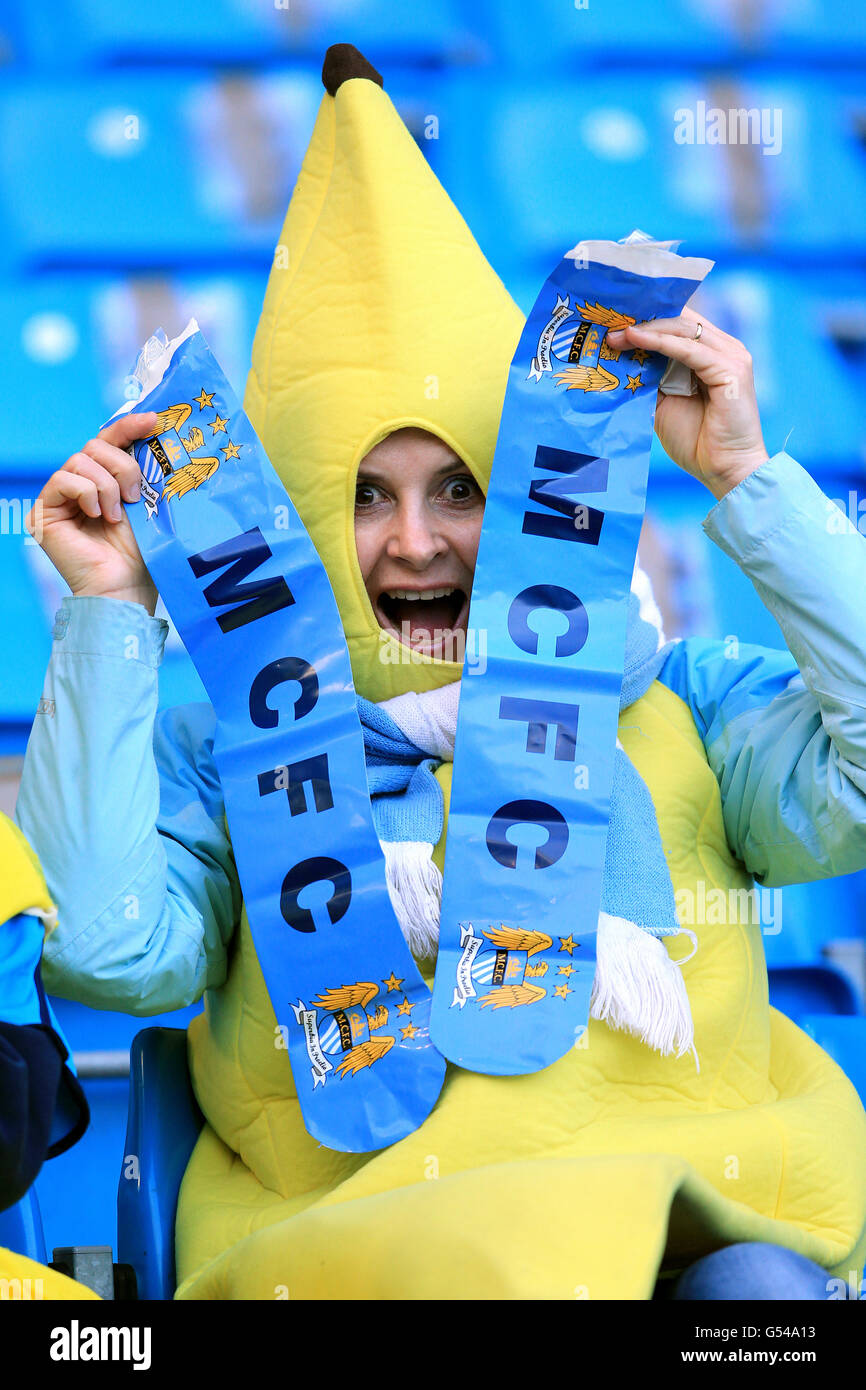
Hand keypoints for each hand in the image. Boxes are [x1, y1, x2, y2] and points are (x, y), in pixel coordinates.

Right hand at [26, 412, 159, 613]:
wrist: (126, 587)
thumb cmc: (142, 555)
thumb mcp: (147, 503)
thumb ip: (143, 470)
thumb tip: (157, 430)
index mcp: (105, 481)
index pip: (110, 441)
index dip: (129, 426)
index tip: (154, 420)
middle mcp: (80, 486)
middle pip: (94, 445)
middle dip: (121, 465)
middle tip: (133, 495)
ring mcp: (60, 498)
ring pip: (80, 459)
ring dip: (106, 485)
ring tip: (115, 515)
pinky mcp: (44, 512)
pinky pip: (62, 479)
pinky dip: (85, 493)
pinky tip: (96, 516)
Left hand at [606, 306, 769, 500]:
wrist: (723, 470)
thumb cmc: (696, 441)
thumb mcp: (664, 402)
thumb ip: (651, 377)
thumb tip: (621, 359)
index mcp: (712, 353)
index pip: (679, 323)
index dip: (647, 320)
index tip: (613, 325)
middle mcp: (725, 348)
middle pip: (680, 320)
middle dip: (642, 321)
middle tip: (608, 327)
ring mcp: (731, 356)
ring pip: (682, 329)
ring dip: (646, 330)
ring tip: (616, 334)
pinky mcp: (731, 369)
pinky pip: (688, 349)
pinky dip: (659, 342)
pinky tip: (635, 339)